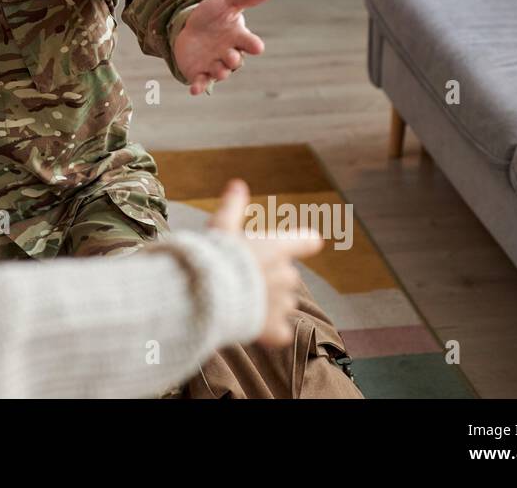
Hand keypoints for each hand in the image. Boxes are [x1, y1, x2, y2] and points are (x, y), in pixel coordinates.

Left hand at [172, 0, 273, 95]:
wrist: (191, 26)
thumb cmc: (215, 15)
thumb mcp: (228, 2)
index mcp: (239, 37)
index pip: (249, 42)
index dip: (253, 45)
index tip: (257, 47)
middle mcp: (229, 53)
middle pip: (235, 60)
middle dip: (233, 59)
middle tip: (231, 56)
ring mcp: (214, 64)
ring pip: (220, 72)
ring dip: (220, 72)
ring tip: (219, 70)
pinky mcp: (199, 72)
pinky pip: (201, 81)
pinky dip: (199, 86)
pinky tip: (194, 90)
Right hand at [210, 179, 321, 347]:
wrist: (209, 297)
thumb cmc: (215, 258)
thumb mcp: (221, 227)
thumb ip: (233, 207)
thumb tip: (238, 184)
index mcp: (277, 248)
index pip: (306, 241)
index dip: (305, 242)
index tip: (307, 242)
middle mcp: (286, 275)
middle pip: (287, 275)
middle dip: (270, 279)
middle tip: (242, 279)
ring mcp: (282, 304)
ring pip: (283, 303)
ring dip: (269, 304)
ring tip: (242, 303)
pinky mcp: (275, 329)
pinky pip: (280, 332)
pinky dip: (271, 332)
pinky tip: (255, 329)